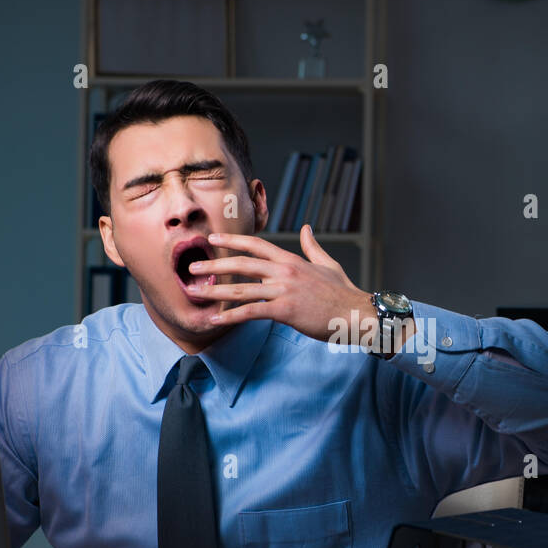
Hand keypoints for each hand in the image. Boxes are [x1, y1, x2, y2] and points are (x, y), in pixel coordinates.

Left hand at [185, 225, 373, 342]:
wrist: (355, 313)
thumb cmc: (342, 292)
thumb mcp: (327, 263)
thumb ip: (312, 246)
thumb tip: (305, 228)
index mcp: (291, 260)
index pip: (256, 245)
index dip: (232, 241)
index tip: (212, 239)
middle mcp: (284, 271)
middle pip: (242, 264)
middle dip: (214, 264)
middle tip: (192, 267)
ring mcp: (284, 290)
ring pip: (242, 288)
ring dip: (215, 291)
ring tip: (195, 292)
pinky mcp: (285, 310)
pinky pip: (251, 312)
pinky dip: (231, 315)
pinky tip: (216, 318)